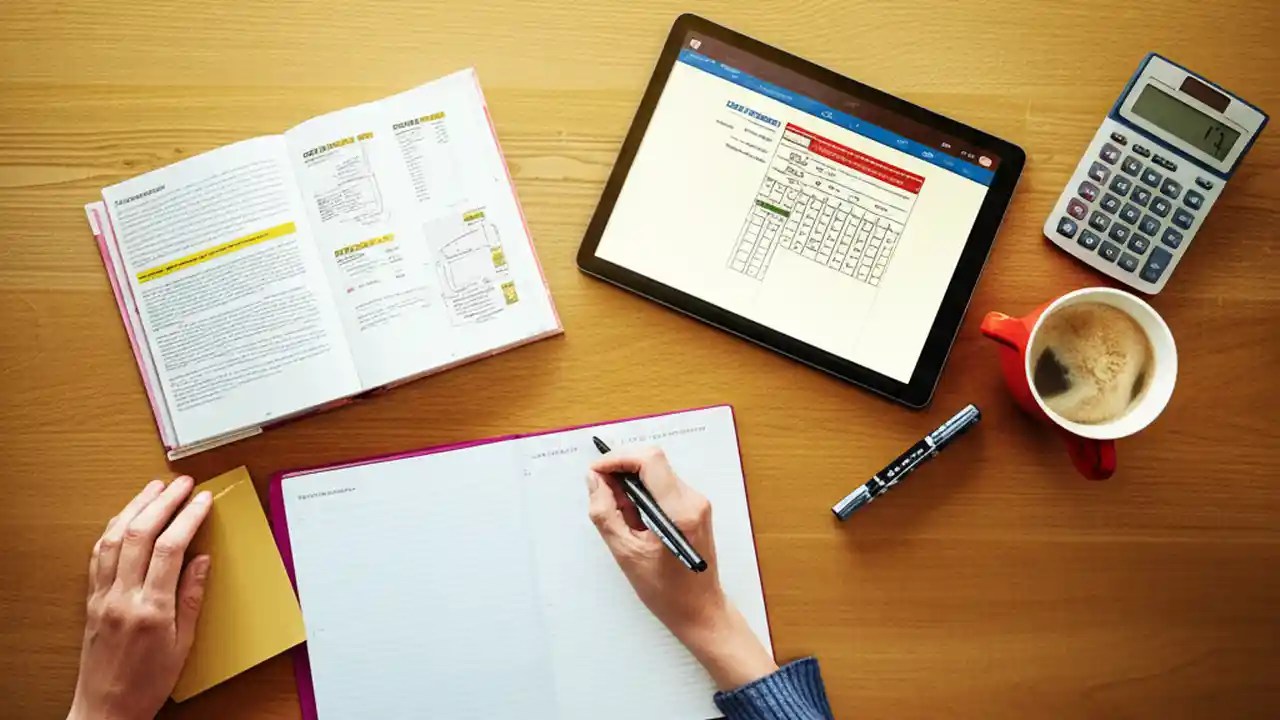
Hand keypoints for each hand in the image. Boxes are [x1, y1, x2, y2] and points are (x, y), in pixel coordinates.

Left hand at [68, 476, 212, 719]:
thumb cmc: (147, 683)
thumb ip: (192, 597)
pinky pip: (99, 554)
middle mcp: (122, 597)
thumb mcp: (184, 644)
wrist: (106, 709)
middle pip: (140, 534)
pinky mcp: (91, 599)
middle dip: (163, 502)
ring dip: (135, 507)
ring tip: (153, 488)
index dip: (188, 517)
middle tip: (182, 484)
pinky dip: (113, 529)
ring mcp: (102, 596)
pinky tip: (125, 518)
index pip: (170, 548)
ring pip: (114, 538)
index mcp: (151, 608)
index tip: (203, 499)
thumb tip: (202, 560)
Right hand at [587, 447, 775, 689]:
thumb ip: (606, 513)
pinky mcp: (694, 507)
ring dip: (630, 484)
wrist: (700, 610)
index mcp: (680, 511)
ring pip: (655, 472)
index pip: (649, 460)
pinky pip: (662, 486)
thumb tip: (595, 480)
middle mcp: (693, 500)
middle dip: (621, 470)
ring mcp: (697, 502)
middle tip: (601, 495)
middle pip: (652, 462)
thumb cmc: (666, 591)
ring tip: (619, 515)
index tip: (595, 473)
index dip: (617, 458)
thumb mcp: (626, 553)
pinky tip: (633, 519)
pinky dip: (642, 494)